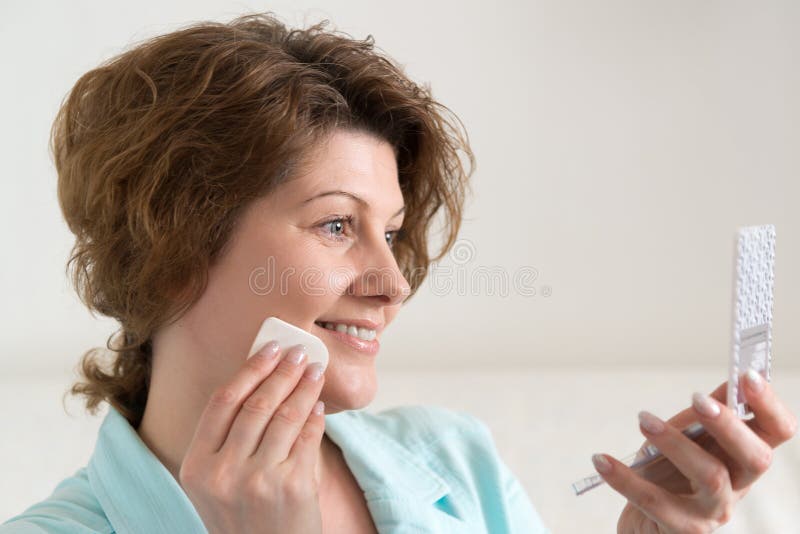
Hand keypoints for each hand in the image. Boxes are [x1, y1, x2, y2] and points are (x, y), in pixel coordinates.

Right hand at [178, 341, 326, 533]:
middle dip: (282, 371)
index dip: (249, 369)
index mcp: (197, 467)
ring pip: (286, 415)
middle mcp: (224, 473)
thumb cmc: (242, 518)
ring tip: (315, 371)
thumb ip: (228, 440)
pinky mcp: (293, 488)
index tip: (269, 348)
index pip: (223, 402)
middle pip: (256, 404)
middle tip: (299, 352)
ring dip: (304, 386)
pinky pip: (308, 438)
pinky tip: (318, 405)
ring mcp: (259, 480)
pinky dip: (315, 416)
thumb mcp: (216, 484)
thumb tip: (263, 380)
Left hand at [593, 372, 796, 532]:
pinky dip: (624, 478)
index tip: (746, 374)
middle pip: (756, 458)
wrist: (645, 525)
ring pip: (710, 476)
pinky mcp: (683, 530)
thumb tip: (732, 381)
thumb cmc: (669, 475)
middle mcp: (738, 487)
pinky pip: (655, 502)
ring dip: (675, 442)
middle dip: (729, 425)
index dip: (768, 405)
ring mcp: (713, 512)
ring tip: (643, 419)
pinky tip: (601, 459)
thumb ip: (708, 415)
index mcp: (743, 458)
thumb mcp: (689, 440)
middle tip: (695, 398)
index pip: (778, 432)